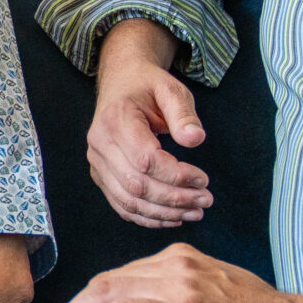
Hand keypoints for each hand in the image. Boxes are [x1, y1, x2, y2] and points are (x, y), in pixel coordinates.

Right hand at [88, 24, 214, 227]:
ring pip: (128, 201)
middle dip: (174, 199)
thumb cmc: (147, 86)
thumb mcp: (170, 89)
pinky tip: (173, 218)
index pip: (145, 160)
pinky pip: (122, 205)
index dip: (176, 175)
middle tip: (206, 200)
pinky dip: (148, 217)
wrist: (120, 83)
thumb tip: (196, 139)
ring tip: (195, 212)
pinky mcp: (100, 175)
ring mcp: (97, 162)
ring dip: (164, 213)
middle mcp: (100, 144)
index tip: (203, 179)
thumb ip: (184, 114)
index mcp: (116, 119)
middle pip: (137, 185)